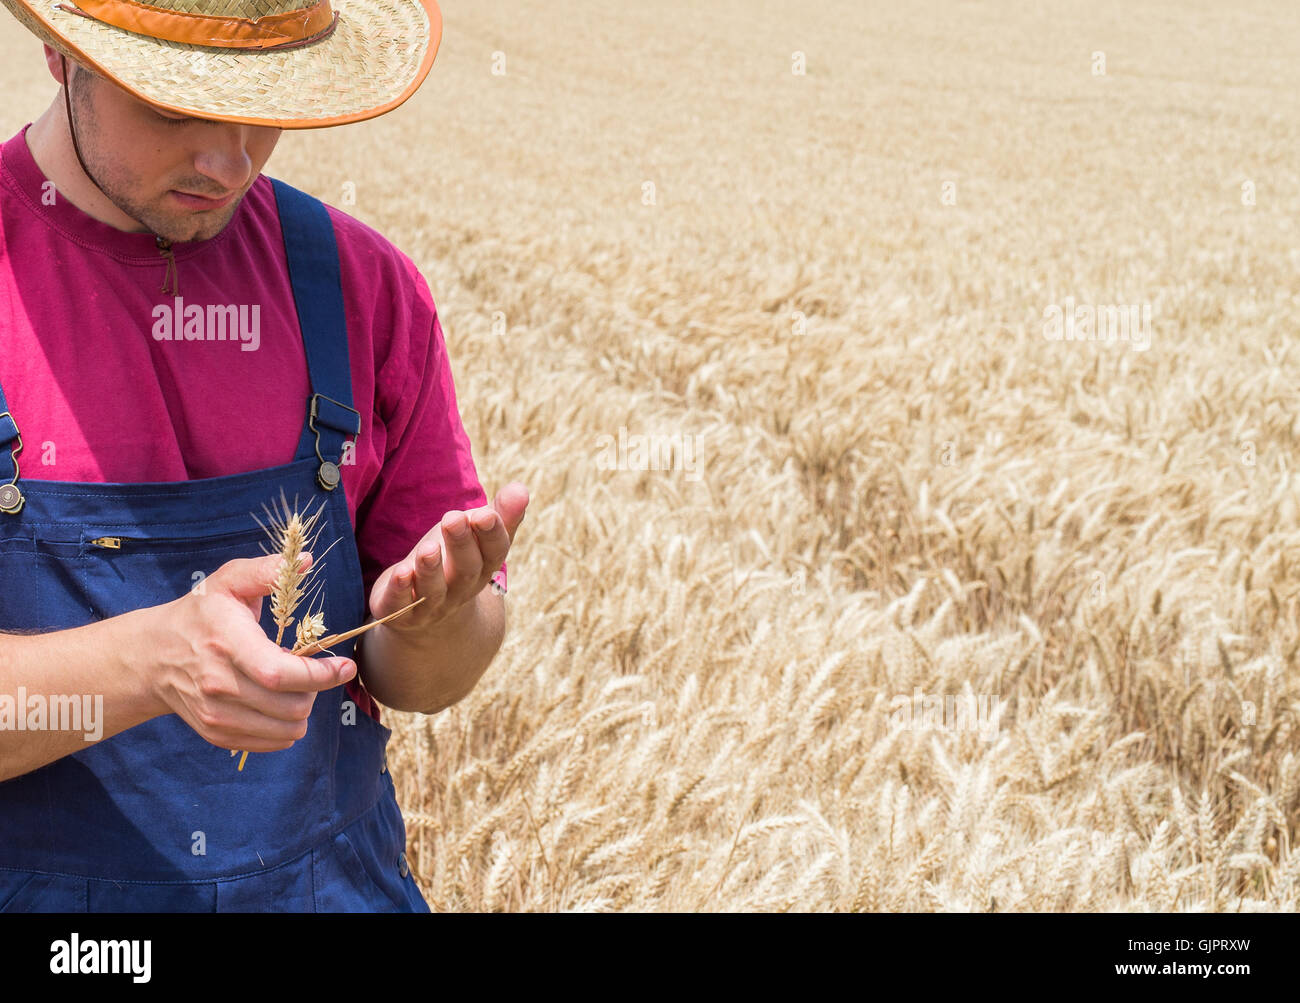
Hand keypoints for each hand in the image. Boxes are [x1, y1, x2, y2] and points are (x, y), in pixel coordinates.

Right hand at [145, 552, 356, 751]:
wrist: (152, 656)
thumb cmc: (200, 614)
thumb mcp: (228, 582)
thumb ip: (266, 571)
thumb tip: (306, 562)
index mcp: (227, 643)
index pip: (280, 674)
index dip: (321, 675)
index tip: (345, 666)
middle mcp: (219, 684)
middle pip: (290, 706)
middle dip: (316, 690)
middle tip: (313, 671)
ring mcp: (216, 714)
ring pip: (285, 729)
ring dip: (303, 709)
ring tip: (294, 686)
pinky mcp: (216, 733)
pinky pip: (270, 743)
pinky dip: (285, 728)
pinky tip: (278, 704)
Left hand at [368, 481, 528, 635]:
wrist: (429, 607)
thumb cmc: (456, 559)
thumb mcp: (476, 536)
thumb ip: (499, 514)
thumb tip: (521, 489)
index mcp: (483, 567)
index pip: (494, 552)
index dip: (491, 534)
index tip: (485, 514)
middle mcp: (460, 589)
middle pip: (466, 570)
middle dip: (461, 544)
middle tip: (453, 518)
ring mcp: (431, 604)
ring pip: (433, 591)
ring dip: (430, 569)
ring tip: (428, 547)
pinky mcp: (400, 611)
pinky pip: (400, 605)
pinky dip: (399, 591)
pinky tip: (401, 572)